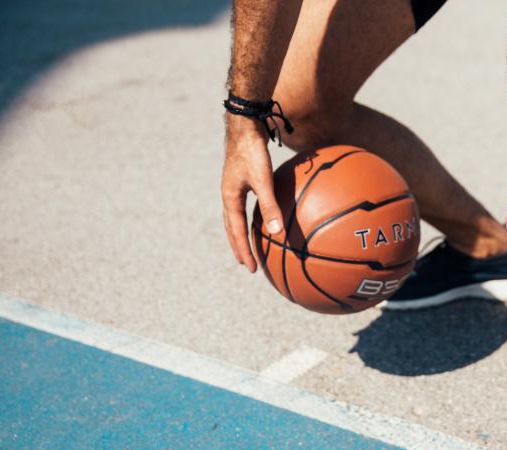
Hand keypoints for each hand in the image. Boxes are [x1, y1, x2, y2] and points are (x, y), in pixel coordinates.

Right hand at [221, 115, 284, 272]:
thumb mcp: (263, 180)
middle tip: (248, 264)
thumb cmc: (252, 151)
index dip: (244, 251)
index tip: (251, 268)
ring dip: (241, 233)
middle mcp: (228, 195)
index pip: (236, 232)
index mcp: (230, 199)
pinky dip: (250, 218)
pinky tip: (262, 217)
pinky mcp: (241, 180)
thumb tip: (277, 233)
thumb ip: (270, 206)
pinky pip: (244, 206)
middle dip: (239, 247)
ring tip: (250, 245)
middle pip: (232, 228)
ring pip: (235, 217)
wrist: (244, 124)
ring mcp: (233, 187)